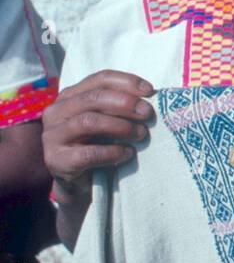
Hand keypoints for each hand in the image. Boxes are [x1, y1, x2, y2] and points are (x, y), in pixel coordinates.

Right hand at [41, 70, 153, 203]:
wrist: (81, 183)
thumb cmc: (100, 144)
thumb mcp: (109, 121)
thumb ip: (121, 107)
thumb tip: (151, 97)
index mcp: (71, 96)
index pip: (100, 79)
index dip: (127, 82)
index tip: (151, 91)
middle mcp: (57, 112)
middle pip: (94, 98)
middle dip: (126, 103)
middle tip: (148, 113)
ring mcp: (53, 136)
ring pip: (89, 122)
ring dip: (121, 127)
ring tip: (141, 134)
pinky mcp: (57, 160)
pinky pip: (88, 153)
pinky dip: (112, 152)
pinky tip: (128, 153)